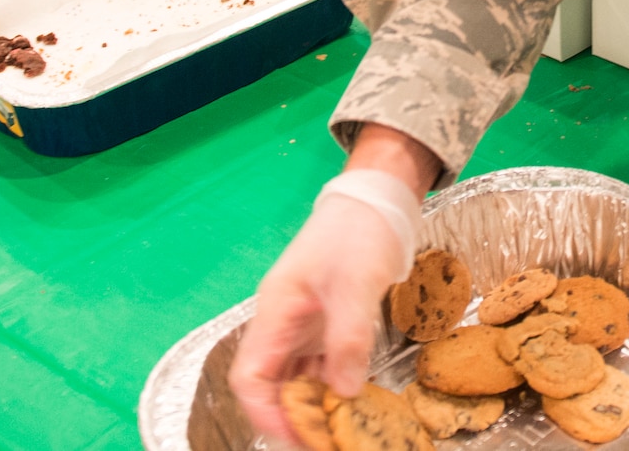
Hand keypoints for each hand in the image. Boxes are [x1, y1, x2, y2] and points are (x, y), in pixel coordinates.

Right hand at [229, 126, 440, 445]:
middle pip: (272, 388)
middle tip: (324, 446)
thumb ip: (347, 338)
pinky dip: (333, 394)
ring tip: (340, 437)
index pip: (251, 377)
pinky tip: (354, 410)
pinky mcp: (328, 328)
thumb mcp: (355, 284)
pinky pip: (322, 372)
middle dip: (292, 423)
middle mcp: (283, 326)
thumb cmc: (358, 232)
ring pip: (297, 383)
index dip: (266, 414)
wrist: (376, 201)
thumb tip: (343, 392)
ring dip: (314, 413)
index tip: (295, 441)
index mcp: (275, 312)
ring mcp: (305, 328)